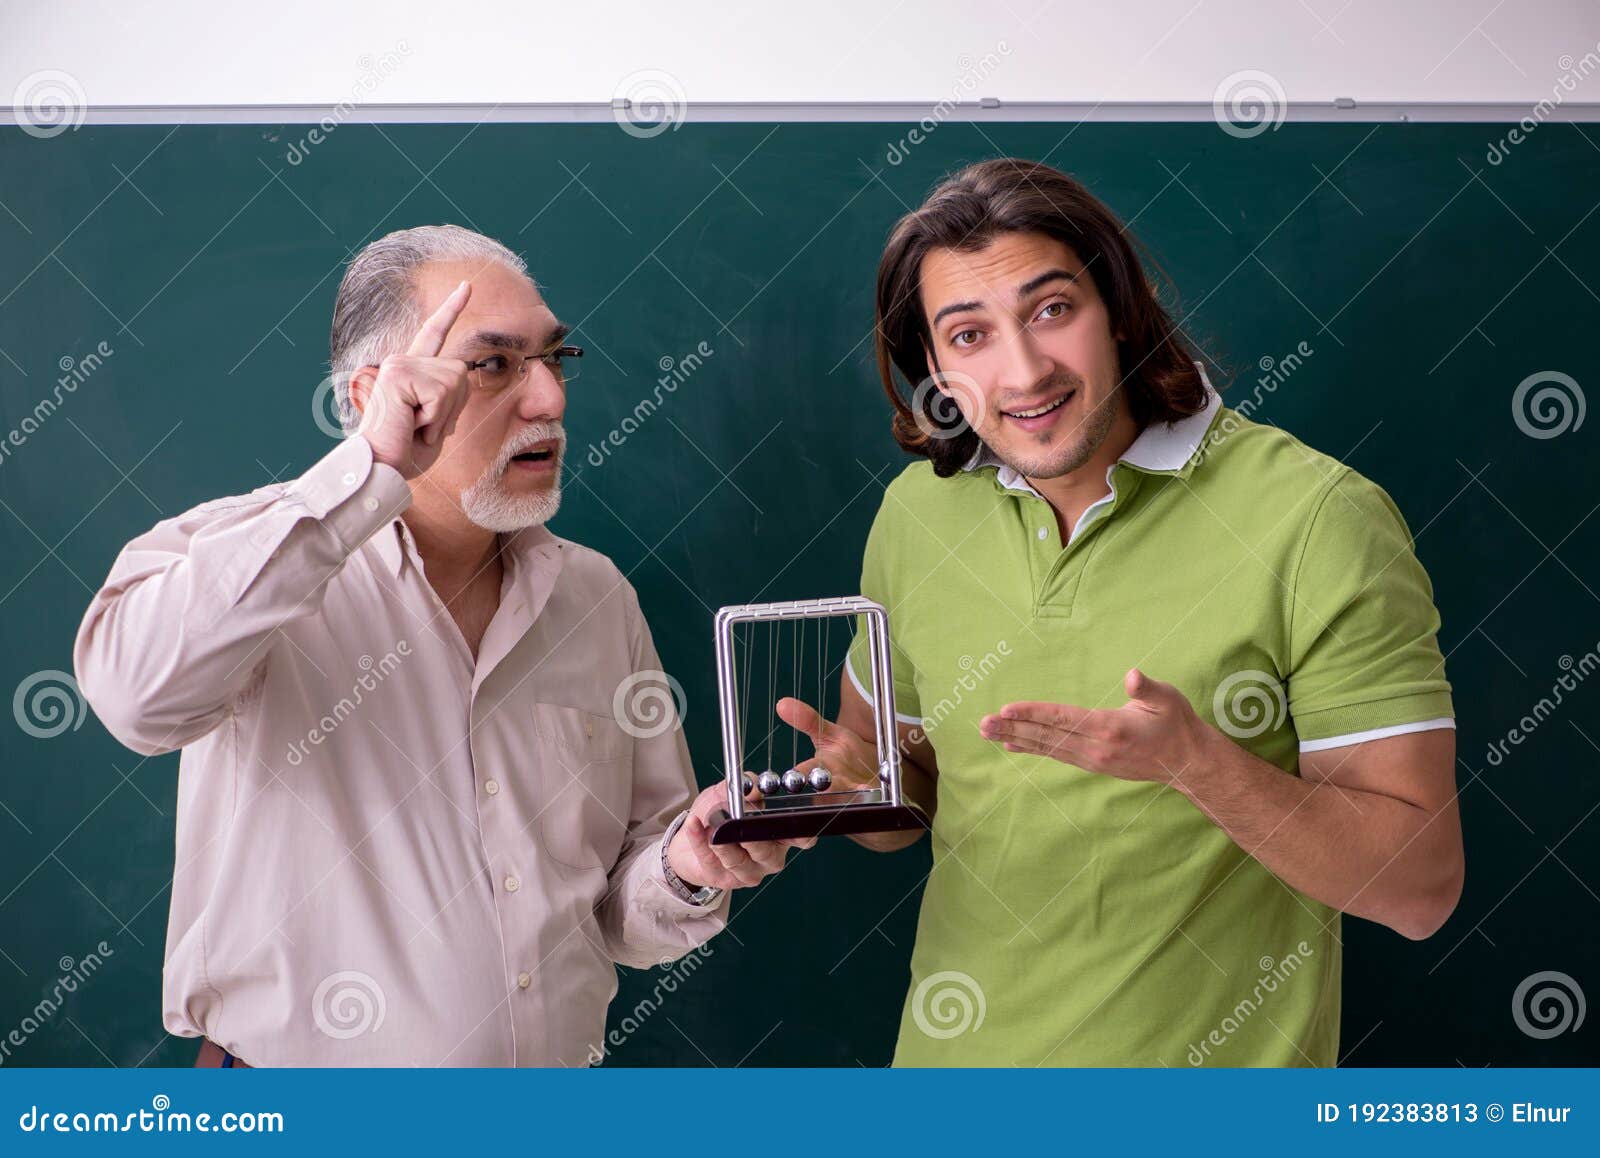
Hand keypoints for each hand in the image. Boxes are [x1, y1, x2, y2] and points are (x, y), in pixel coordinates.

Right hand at [355, 279, 473, 478]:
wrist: (380, 468)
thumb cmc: (405, 452)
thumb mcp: (436, 420)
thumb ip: (448, 396)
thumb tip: (462, 373)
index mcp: (411, 371)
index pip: (435, 333)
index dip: (452, 309)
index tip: (468, 285)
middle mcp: (402, 361)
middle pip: (460, 372)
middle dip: (453, 408)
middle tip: (422, 427)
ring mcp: (398, 364)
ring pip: (454, 383)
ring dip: (442, 415)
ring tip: (414, 427)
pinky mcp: (398, 374)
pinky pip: (440, 394)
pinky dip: (433, 418)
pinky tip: (410, 425)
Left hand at [665, 782, 815, 890]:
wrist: (688, 842)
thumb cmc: (717, 815)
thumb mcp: (729, 793)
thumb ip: (743, 786)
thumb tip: (753, 787)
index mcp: (779, 835)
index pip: (801, 838)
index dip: (802, 833)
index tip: (790, 820)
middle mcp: (769, 857)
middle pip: (767, 852)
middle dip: (751, 837)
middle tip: (739, 822)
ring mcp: (748, 872)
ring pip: (737, 860)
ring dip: (721, 841)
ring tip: (710, 823)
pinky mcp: (724, 880)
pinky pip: (712, 861)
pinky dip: (700, 841)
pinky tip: (694, 825)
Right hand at [774, 696, 878, 789]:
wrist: (872, 769)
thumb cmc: (846, 753)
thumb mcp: (828, 733)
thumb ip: (808, 720)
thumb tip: (782, 703)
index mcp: (818, 767)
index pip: (802, 772)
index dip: (798, 774)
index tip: (797, 772)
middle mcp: (831, 784)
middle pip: (823, 788)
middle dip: (824, 785)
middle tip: (824, 782)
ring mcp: (850, 791)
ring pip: (844, 795)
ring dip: (848, 791)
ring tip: (857, 786)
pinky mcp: (868, 796)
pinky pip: (866, 797)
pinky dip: (866, 793)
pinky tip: (868, 788)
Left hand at [978, 667, 1213, 784]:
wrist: (1187, 762)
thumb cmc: (1176, 723)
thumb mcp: (1168, 699)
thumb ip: (1147, 688)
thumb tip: (1132, 675)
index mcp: (1110, 727)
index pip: (1063, 718)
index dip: (1032, 713)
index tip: (1006, 709)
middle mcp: (1096, 748)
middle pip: (1047, 736)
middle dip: (1013, 728)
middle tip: (982, 724)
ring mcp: (1092, 759)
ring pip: (1047, 747)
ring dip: (1015, 738)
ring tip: (987, 732)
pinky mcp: (1092, 764)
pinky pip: (1055, 755)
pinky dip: (1032, 749)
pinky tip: (1011, 744)